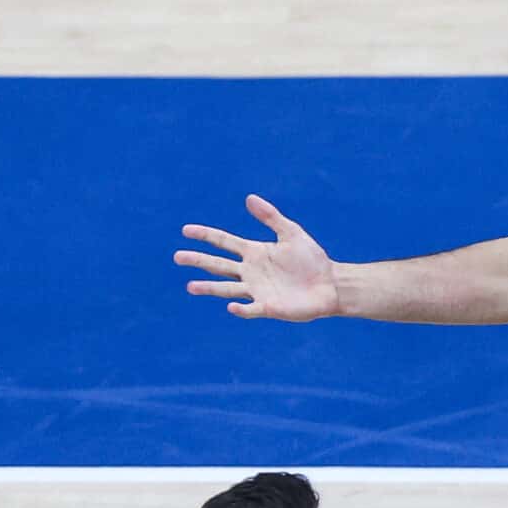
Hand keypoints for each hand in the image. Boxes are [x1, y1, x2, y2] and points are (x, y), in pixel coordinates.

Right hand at [177, 195, 339, 320]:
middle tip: (177, 257)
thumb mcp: (291, 233)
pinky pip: (251, 308)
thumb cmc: (312, 259)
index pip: (224, 242)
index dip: (205, 236)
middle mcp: (251, 271)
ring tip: (190, 286)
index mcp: (254, 252)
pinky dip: (242, 309)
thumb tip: (249, 198)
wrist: (330, 284)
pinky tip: (232, 307)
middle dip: (198, 261)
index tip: (185, 230)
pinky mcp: (269, 307)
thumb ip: (271, 217)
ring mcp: (257, 290)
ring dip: (209, 288)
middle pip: (218, 265)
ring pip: (227, 288)